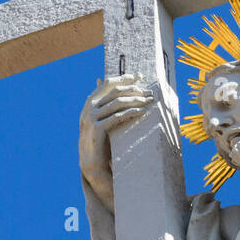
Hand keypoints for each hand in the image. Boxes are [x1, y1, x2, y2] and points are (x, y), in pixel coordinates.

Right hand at [79, 75, 154, 208]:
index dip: (124, 78)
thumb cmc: (101, 140)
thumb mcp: (103, 119)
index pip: (108, 83)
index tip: (139, 76)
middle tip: (149, 92)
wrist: (93, 163)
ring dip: (136, 100)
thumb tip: (120, 92)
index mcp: (90, 102)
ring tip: (149, 101)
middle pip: (115, 91)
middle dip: (134, 89)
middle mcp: (89, 108)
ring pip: (118, 102)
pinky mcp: (98, 128)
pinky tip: (142, 112)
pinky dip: (131, 112)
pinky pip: (118, 116)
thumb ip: (109, 105)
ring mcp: (92, 118)